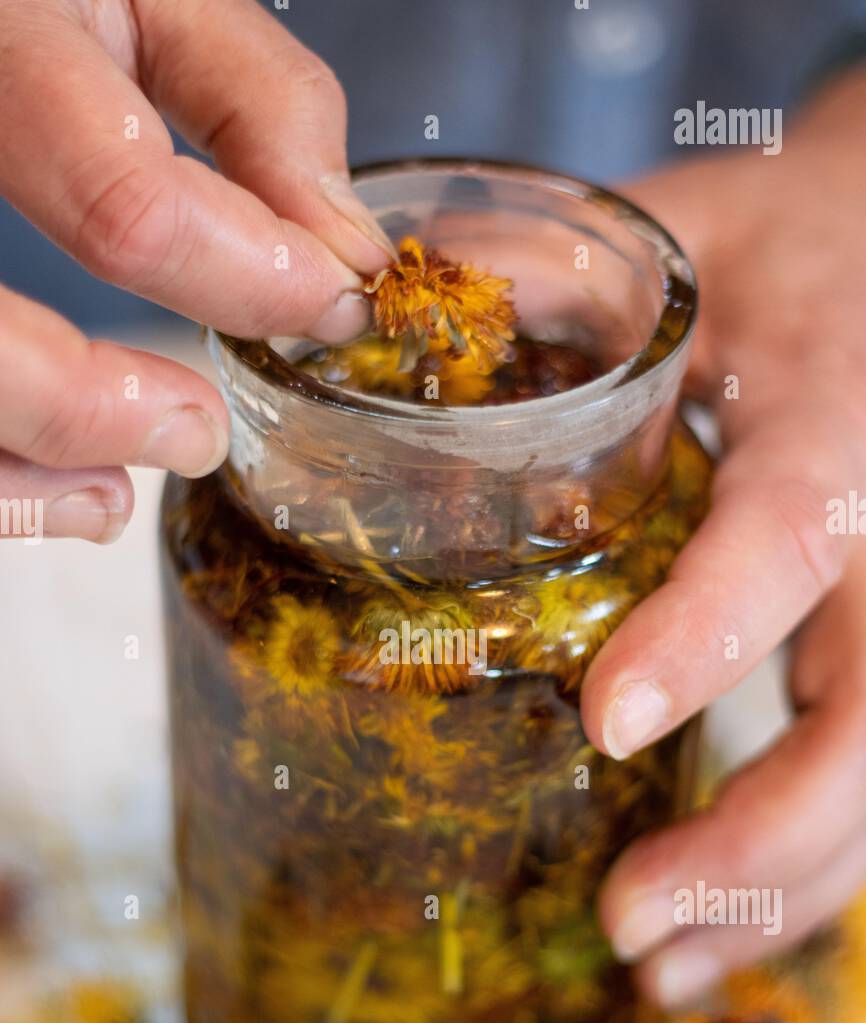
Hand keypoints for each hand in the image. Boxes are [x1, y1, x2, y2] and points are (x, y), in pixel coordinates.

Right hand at [0, 0, 390, 542]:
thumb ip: (253, 100)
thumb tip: (339, 244)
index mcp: (4, 36)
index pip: (129, 213)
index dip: (250, 284)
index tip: (330, 303)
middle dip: (89, 410)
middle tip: (198, 432)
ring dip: (25, 471)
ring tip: (112, 497)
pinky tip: (64, 491)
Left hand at [581, 68, 865, 1005]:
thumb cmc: (785, 245)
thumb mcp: (677, 233)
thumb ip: (542, 272)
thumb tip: (369, 319)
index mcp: (832, 420)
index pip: (787, 538)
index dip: (711, 636)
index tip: (608, 725)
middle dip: (761, 840)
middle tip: (628, 921)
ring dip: (780, 895)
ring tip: (657, 970)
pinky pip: (864, 778)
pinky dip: (795, 872)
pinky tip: (715, 926)